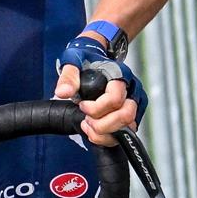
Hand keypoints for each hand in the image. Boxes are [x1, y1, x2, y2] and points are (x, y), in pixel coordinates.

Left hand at [55, 32, 143, 146]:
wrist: (94, 59)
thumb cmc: (86, 60)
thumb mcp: (72, 62)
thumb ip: (68, 77)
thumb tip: (62, 93)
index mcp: (120, 76)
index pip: (115, 99)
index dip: (95, 108)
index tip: (82, 105)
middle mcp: (132, 91)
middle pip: (126, 116)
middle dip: (102, 124)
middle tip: (86, 119)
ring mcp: (134, 104)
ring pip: (128, 128)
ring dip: (104, 132)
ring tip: (88, 125)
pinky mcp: (131, 116)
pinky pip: (125, 134)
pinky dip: (107, 137)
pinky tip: (93, 130)